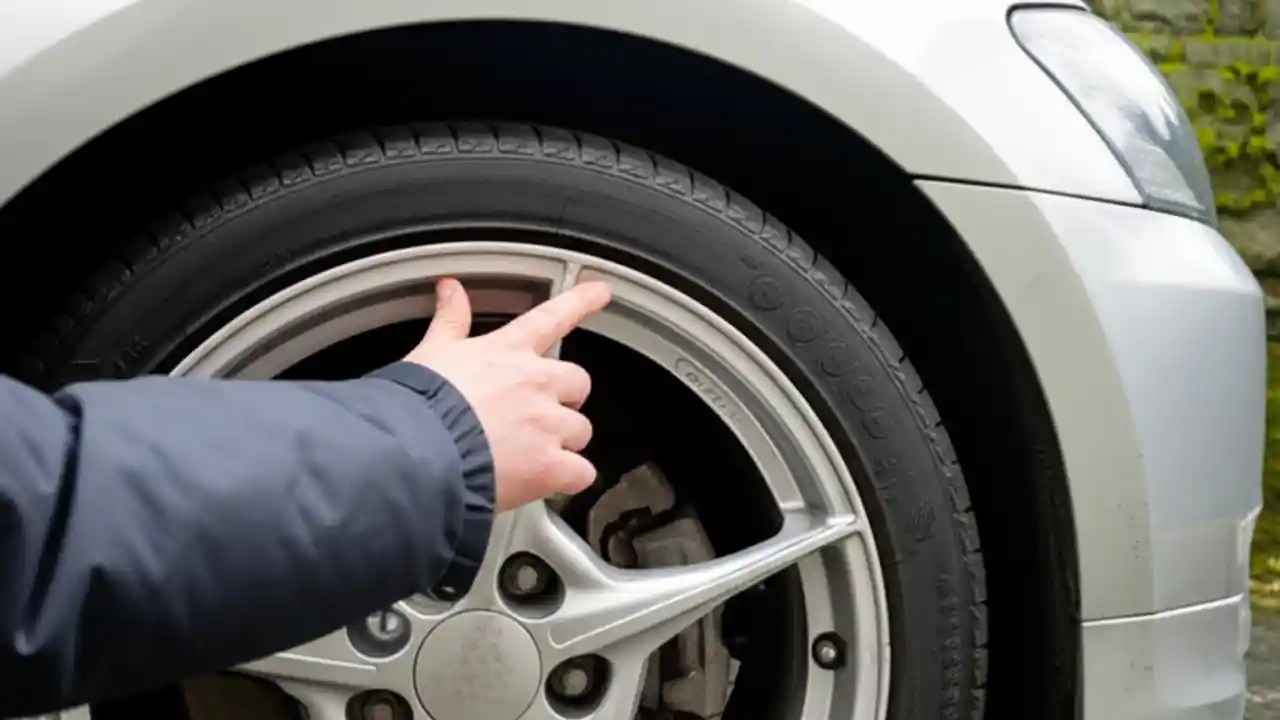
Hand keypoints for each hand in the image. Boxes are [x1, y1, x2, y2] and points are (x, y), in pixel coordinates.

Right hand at [405, 277, 611, 511]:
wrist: (414, 453)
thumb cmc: (417, 406)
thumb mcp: (431, 352)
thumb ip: (449, 320)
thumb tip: (450, 289)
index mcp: (508, 352)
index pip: (552, 317)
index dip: (581, 301)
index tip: (601, 291)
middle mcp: (536, 383)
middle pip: (578, 382)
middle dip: (566, 399)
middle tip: (540, 414)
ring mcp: (547, 425)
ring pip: (581, 430)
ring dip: (564, 442)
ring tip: (530, 454)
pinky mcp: (550, 466)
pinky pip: (581, 472)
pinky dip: (568, 479)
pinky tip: (546, 482)